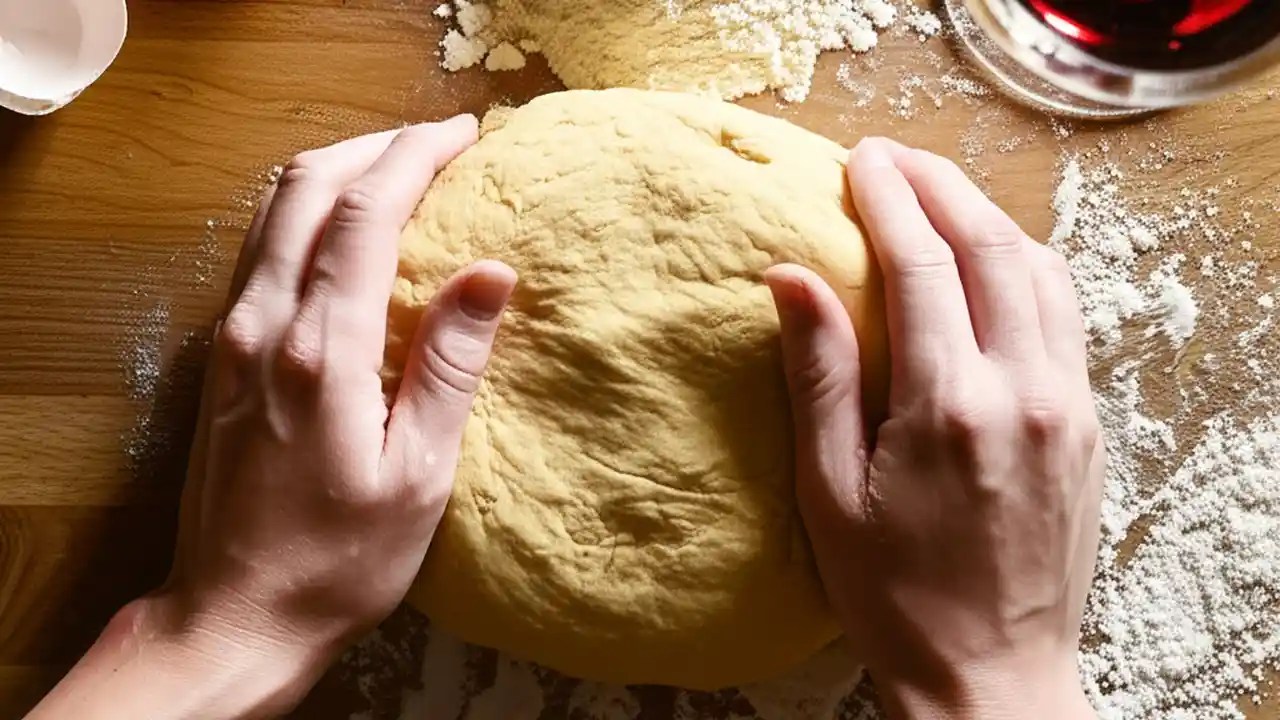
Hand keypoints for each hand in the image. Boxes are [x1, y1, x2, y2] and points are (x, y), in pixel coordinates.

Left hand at [29, 118, 516, 719]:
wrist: (234, 614)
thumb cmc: (340, 559)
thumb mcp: (419, 473)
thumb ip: (450, 365)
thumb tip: (491, 273)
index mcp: (320, 350)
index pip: (364, 215)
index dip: (415, 157)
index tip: (464, 133)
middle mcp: (261, 326)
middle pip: (305, 190)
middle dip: (373, 148)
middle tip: (436, 141)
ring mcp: (229, 338)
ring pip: (270, 211)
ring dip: (333, 172)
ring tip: (395, 169)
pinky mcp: (219, 357)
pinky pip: (258, 250)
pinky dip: (304, 213)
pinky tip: (343, 232)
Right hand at [766, 139, 1103, 718]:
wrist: (993, 674)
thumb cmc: (895, 596)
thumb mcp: (830, 492)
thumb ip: (819, 375)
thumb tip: (792, 277)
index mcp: (952, 408)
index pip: (922, 265)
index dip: (887, 199)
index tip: (858, 161)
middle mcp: (1025, 393)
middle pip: (992, 247)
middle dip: (940, 186)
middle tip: (892, 158)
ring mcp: (1068, 407)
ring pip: (1042, 271)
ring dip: (989, 218)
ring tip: (939, 194)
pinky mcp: (1086, 425)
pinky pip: (1064, 314)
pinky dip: (1026, 266)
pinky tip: (992, 262)